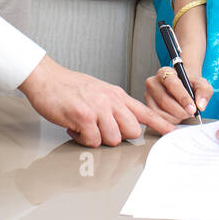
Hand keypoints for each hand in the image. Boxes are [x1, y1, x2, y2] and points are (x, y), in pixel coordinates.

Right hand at [18, 55, 175, 146]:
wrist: (45, 78)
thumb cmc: (68, 87)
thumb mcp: (99, 91)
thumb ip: (114, 106)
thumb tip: (125, 122)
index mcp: (116, 95)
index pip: (145, 112)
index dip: (161, 124)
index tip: (173, 132)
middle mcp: (111, 101)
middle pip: (131, 131)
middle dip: (118, 136)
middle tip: (100, 129)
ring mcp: (98, 108)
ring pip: (113, 139)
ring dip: (97, 138)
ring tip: (84, 126)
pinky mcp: (84, 116)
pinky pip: (92, 141)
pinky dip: (83, 139)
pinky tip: (75, 127)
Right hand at [145, 65, 212, 123]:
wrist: (183, 87)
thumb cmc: (189, 84)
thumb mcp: (201, 84)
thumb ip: (204, 91)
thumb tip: (200, 105)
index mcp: (165, 72)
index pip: (172, 84)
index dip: (183, 98)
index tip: (193, 108)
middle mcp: (153, 83)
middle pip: (165, 101)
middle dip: (181, 111)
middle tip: (191, 113)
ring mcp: (148, 96)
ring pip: (160, 112)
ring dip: (176, 117)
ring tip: (184, 113)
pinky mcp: (148, 107)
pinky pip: (158, 118)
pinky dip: (170, 121)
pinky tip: (177, 116)